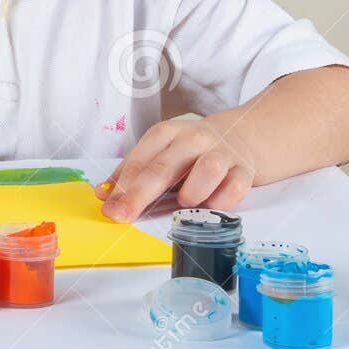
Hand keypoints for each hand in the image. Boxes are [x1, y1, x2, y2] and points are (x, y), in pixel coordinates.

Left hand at [99, 116, 255, 222]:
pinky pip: (234, 190)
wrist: (242, 135)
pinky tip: (211, 205)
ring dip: (191, 194)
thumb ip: (132, 173)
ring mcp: (222, 153)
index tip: (109, 208)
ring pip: (207, 171)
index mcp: (166, 133)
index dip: (122, 186)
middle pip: (164, 168)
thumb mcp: (160, 153)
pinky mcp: (245, 170)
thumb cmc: (192, 151)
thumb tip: (103, 195)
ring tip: (185, 201)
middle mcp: (193, 139)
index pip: (140, 160)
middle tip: (123, 216)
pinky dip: (220, 203)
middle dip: (139, 195)